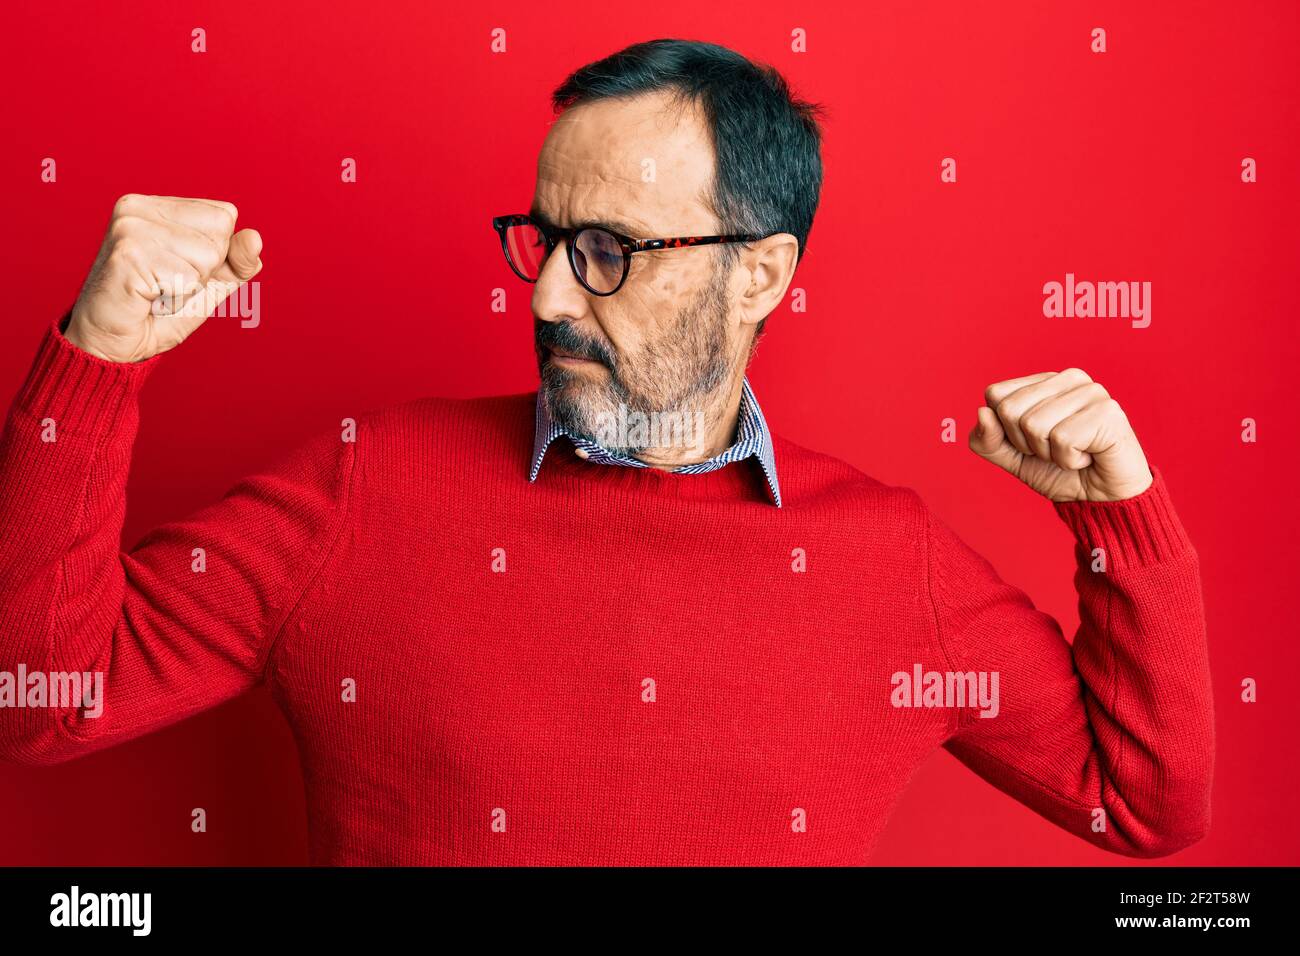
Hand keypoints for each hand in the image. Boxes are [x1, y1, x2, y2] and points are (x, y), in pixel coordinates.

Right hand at [65, 194, 261, 362]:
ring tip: (156, 291)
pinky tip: (147, 299)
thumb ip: (238, 261)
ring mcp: (130, 227)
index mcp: (157, 205)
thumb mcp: (211, 282)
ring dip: (188, 287)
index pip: (225, 215)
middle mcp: (139, 207)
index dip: (216, 253)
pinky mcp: (128, 254)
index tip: (179, 269)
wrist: (113, 345)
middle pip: (220, 232)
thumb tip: (255, 238)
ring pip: (207, 256)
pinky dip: (175, 299)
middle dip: (204, 270)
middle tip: (166, 283)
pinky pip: (187, 278)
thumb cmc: (159, 311)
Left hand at [968, 369, 1153, 501]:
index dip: (1005, 430)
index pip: (995, 395)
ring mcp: (1091, 392)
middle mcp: (1069, 379)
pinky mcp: (1108, 412)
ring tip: (1075, 453)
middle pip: (1010, 410)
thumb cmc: (1060, 473)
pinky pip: (1062, 439)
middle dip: (1026, 443)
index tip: (1033, 441)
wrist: (1101, 499)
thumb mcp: (1012, 458)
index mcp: (1045, 381)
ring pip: (1034, 425)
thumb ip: (987, 440)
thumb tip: (982, 412)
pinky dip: (1069, 460)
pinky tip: (1089, 457)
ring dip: (1049, 454)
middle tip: (1056, 450)